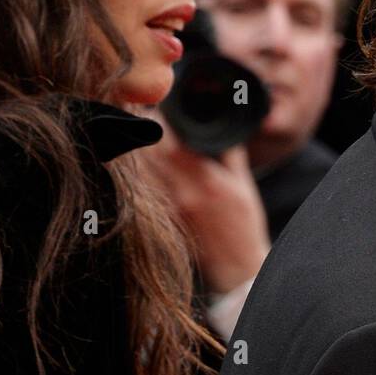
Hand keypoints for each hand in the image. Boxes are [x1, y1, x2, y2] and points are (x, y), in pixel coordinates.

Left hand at [136, 115, 270, 292]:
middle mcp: (185, 192)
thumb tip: (223, 127)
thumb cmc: (244, 227)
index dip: (159, 120)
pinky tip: (131, 165)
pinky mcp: (161, 221)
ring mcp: (169, 208)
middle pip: (150, 152)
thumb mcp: (244, 186)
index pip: (173, 141)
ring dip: (133, 150)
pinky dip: (134, 175)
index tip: (154, 106)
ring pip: (140, 171)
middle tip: (135, 112)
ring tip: (131, 134)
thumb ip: (231, 155)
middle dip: (141, 129)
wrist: (238, 269)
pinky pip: (141, 192)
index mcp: (208, 180)